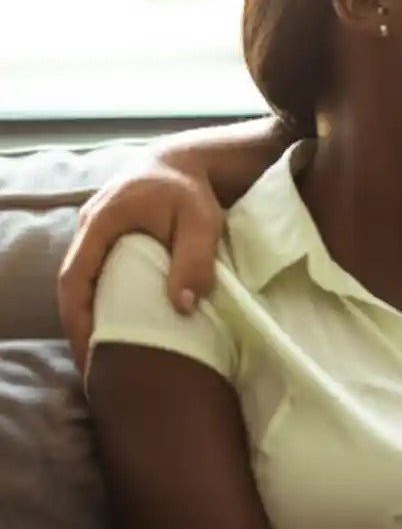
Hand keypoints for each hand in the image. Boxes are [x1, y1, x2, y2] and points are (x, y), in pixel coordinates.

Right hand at [58, 151, 223, 371]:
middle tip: (96, 366)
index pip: (74, 278)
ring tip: (107, 354)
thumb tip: (182, 306)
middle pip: (72, 286)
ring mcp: (95, 234)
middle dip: (80, 326)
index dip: (76, 318)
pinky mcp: (108, 240)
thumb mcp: (200, 221)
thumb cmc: (191, 190)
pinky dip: (102, 301)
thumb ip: (193, 259)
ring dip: (90, 315)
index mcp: (101, 223)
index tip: (87, 352)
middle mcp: (88, 229)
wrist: (185, 162)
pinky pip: (96, 275)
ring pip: (83, 282)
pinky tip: (118, 324)